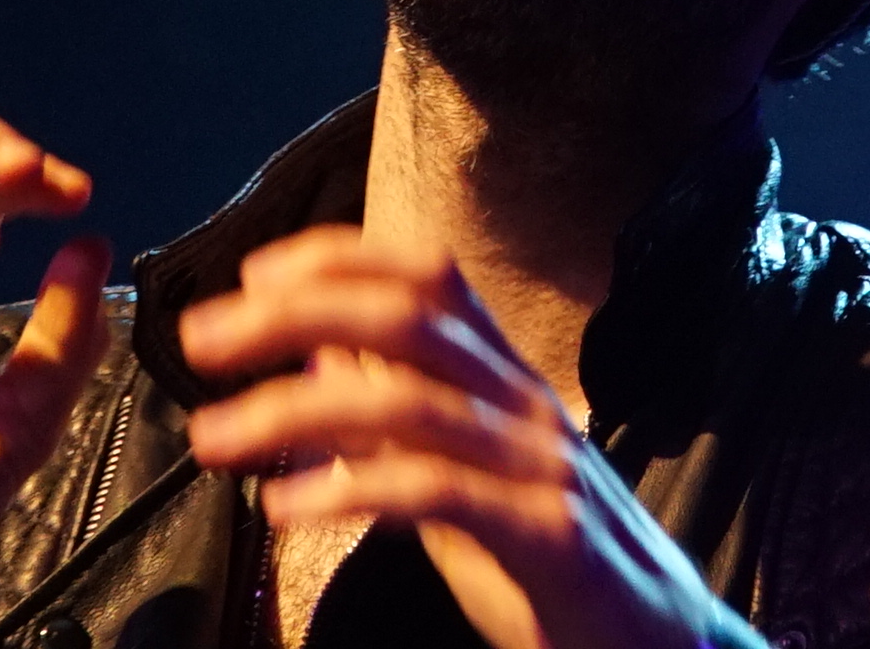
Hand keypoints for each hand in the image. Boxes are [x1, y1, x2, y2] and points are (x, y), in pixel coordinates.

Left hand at [180, 227, 741, 648]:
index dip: (337, 260)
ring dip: (296, 412)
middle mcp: (527, 405)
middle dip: (296, 314)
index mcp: (506, 379)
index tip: (252, 277)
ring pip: (411, 404)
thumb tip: (318, 352)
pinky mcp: (550, 538)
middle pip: (409, 318)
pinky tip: (288, 510)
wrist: (665, 643)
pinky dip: (356, 492)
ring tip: (216, 436)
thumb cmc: (552, 558)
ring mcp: (542, 467)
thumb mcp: (466, 469)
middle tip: (204, 338)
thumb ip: (400, 409)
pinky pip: (443, 496)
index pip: (426, 276)